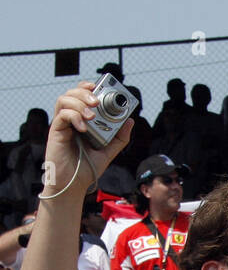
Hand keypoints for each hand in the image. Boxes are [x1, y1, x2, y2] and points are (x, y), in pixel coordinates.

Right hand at [44, 85, 134, 202]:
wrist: (74, 184)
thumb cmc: (88, 167)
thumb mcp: (109, 152)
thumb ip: (119, 137)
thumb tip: (130, 120)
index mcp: (83, 120)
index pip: (82, 96)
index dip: (89, 87)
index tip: (100, 86)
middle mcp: (71, 119)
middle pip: (72, 93)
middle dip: (84, 92)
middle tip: (97, 101)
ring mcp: (62, 124)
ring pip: (64, 100)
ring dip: (79, 103)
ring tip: (91, 115)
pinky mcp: (56, 132)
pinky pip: (61, 116)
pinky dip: (73, 117)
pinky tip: (83, 128)